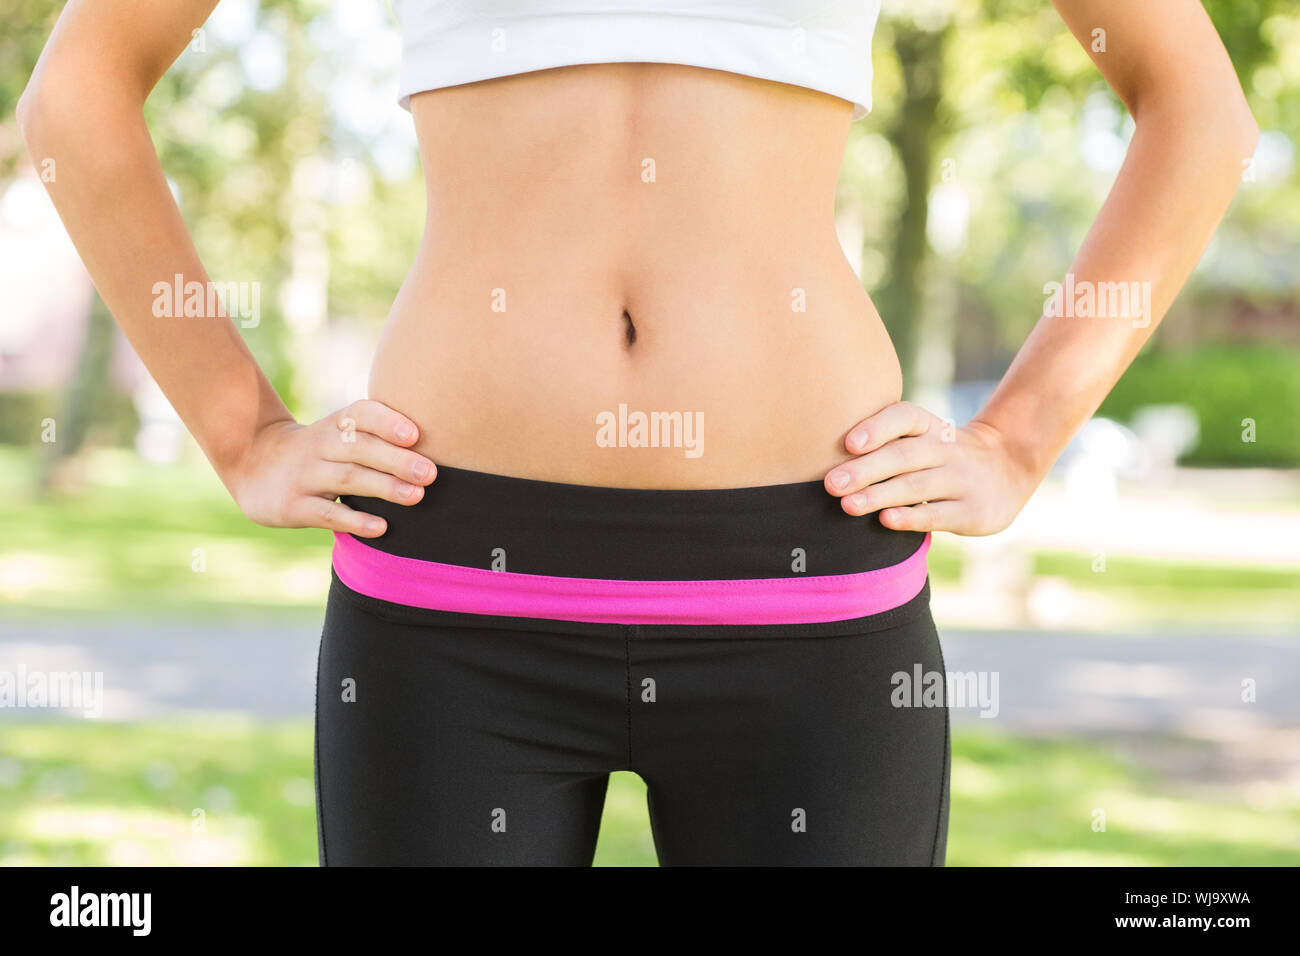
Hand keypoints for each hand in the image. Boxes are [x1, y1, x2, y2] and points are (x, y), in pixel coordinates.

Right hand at [224, 400, 436, 537]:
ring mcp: (304, 476)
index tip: (414, 434)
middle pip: (360, 449)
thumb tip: (439, 444)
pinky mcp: (293, 506)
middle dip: (397, 460)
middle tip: (431, 473)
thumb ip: (376, 435)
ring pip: (347, 479)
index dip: (386, 421)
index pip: (361, 414)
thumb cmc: (318, 450)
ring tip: (417, 496)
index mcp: (335, 425)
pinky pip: (327, 513)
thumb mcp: (338, 433)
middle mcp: (319, 446)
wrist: (252, 464)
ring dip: (384, 487)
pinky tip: (381, 527)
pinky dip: (355, 520)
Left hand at [823, 401, 1038, 535]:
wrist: (1009, 469)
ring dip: (880, 495)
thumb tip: (822, 459)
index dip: (876, 428)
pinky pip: (938, 512)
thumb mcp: (922, 439)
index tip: (848, 443)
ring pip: (917, 485)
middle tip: (830, 484)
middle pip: (903, 455)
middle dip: (864, 470)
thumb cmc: (941, 456)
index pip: (904, 418)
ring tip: (848, 505)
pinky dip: (911, 517)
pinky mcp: (973, 510)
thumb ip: (884, 444)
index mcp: (930, 426)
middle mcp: (947, 449)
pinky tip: (886, 520)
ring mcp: (963, 479)